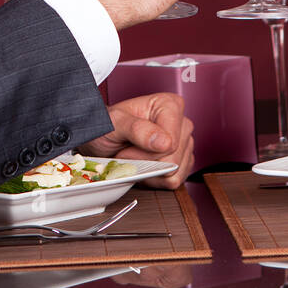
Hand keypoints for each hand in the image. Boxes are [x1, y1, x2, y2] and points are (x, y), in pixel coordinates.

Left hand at [78, 92, 193, 187]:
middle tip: (127, 153)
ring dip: (150, 172)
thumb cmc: (108, 126)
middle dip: (146, 163)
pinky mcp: (183, 162)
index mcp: (170, 106)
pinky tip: (145, 166)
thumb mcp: (114, 123)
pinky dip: (155, 179)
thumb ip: (137, 129)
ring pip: (175, 174)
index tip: (127, 146)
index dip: (145, 152)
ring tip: (136, 158)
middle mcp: (182, 123)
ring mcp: (185, 143)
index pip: (170, 143)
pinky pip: (175, 181)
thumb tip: (165, 143)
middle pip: (173, 160)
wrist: (102, 139)